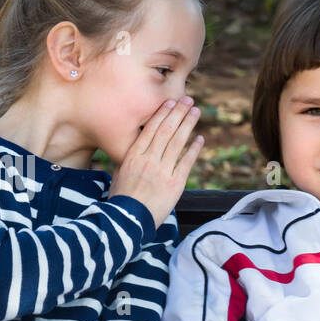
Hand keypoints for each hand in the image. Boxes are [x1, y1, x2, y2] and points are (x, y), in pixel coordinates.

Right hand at [111, 97, 203, 226]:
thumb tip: (135, 146)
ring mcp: (163, 171)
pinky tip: (200, 138)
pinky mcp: (175, 184)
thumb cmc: (121, 198)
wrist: (128, 220)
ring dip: (188, 124)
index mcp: (133, 155)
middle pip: (167, 130)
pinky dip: (194, 149)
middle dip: (179, 113)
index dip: (163, 114)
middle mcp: (149, 159)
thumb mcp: (119, 173)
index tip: (171, 102)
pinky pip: (187, 162)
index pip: (151, 129)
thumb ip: (128, 158)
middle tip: (188, 100)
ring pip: (178, 142)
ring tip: (196, 111)